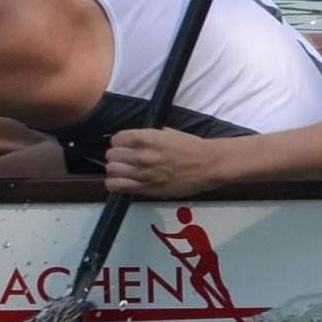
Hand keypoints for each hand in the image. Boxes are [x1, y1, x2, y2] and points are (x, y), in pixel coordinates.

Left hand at [103, 128, 229, 195]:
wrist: (209, 164)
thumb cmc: (193, 148)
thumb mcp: (169, 133)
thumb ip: (150, 136)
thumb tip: (137, 140)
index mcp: (146, 138)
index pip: (116, 139)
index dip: (120, 143)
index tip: (125, 146)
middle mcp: (141, 155)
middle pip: (111, 155)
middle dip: (117, 156)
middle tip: (126, 159)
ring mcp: (142, 172)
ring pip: (111, 170)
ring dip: (116, 170)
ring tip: (124, 171)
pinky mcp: (145, 188)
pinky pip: (117, 186)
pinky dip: (114, 184)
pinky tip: (122, 182)